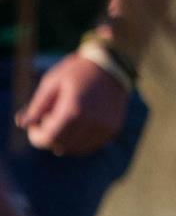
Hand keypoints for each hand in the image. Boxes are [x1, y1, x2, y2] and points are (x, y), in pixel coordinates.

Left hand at [16, 54, 131, 156]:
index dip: (36, 135)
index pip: (48, 138)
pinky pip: (90, 145)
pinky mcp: (113, 130)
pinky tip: (79, 124)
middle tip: (50, 119)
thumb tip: (23, 124)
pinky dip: (80, 140)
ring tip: (65, 120)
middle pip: (61, 145)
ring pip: (76, 148)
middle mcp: (92, 122)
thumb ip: (37, 106)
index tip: (35, 124)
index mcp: (74, 110)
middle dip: (50, 136)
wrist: (112, 67)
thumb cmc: (77, 72)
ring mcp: (105, 127)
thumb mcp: (52, 83)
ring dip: (65, 139)